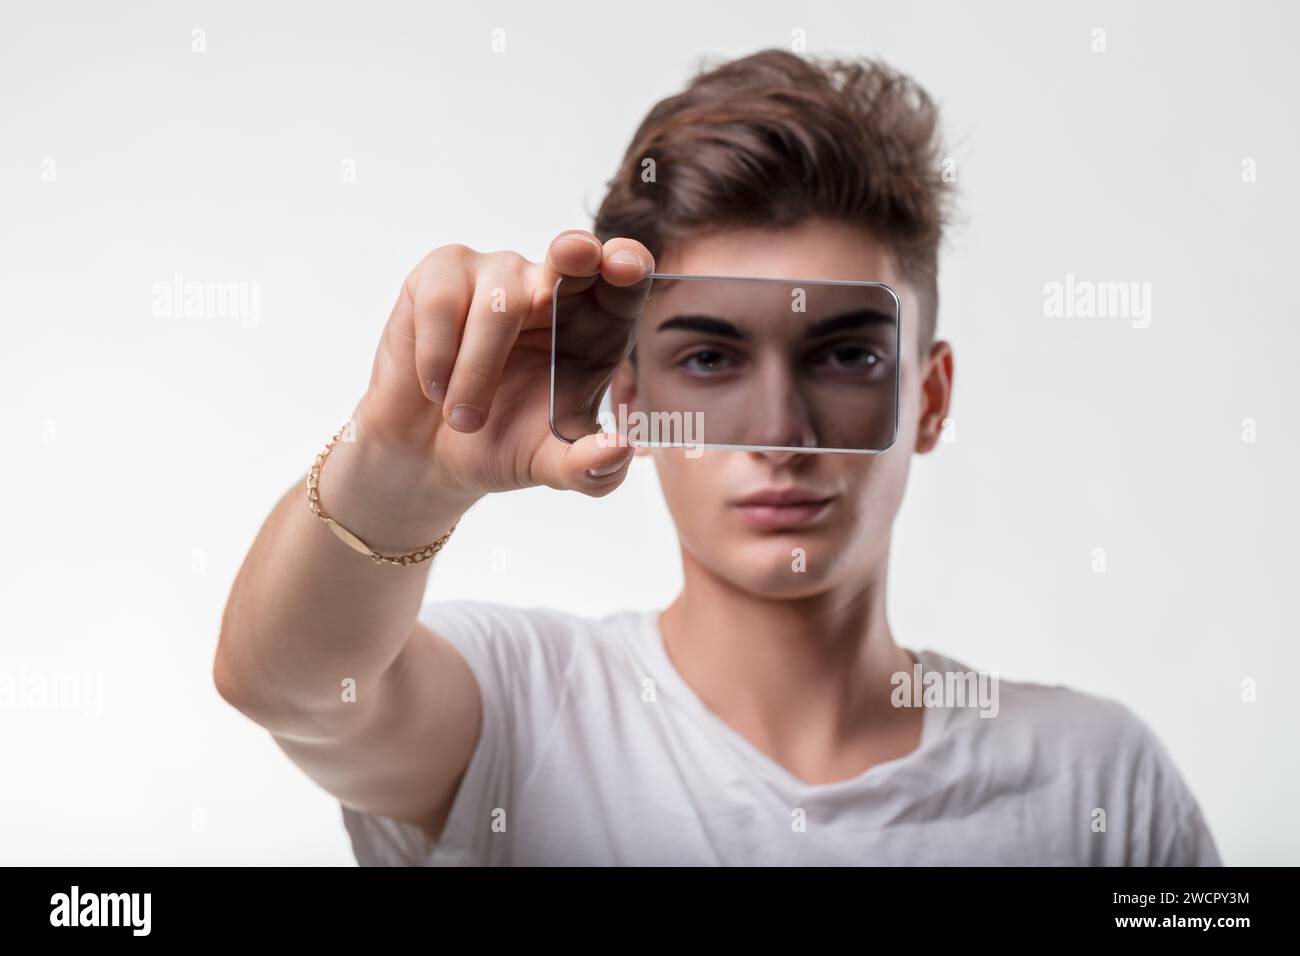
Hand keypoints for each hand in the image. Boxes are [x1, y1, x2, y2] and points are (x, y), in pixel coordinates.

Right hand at [354, 229, 653, 506]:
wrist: (427, 452)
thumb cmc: (501, 444)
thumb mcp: (550, 466)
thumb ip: (590, 469)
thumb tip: (619, 452)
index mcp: (595, 325)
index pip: (625, 282)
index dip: (628, 265)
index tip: (626, 267)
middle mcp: (551, 287)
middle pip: (573, 254)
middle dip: (575, 251)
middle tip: (574, 253)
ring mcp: (497, 274)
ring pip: (497, 303)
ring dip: (476, 373)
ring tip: (464, 418)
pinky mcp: (442, 273)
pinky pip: (441, 301)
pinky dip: (437, 356)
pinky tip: (435, 385)